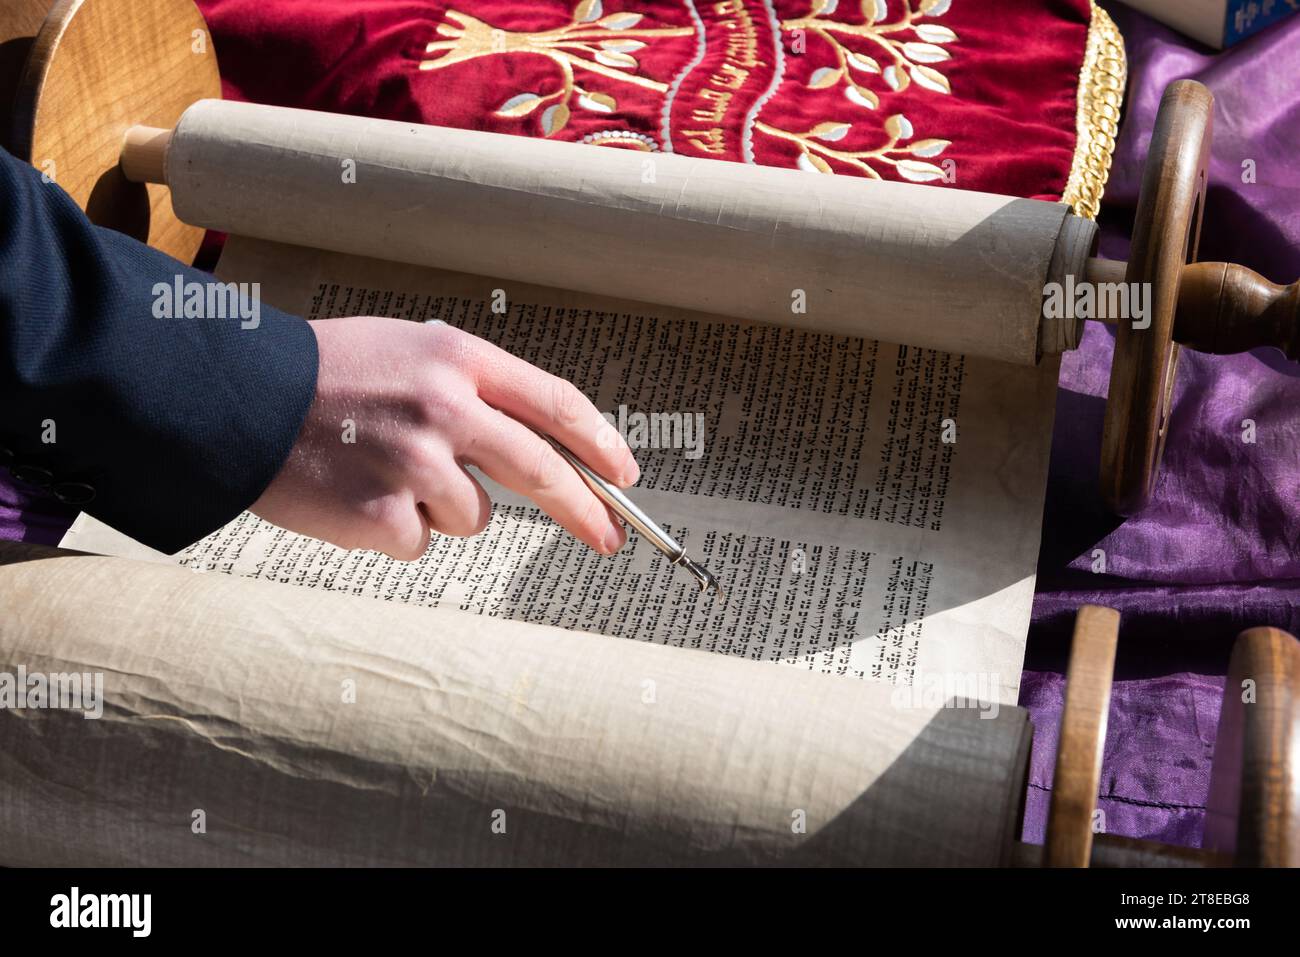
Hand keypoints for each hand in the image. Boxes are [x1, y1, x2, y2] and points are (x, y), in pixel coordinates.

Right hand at [251, 317, 638, 559]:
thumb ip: (477, 391)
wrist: (238, 398)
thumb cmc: (330, 375)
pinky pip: (421, 540)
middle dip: (587, 511)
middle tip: (610, 538)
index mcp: (460, 361)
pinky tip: (358, 495)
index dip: (601, 444)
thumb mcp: (412, 352)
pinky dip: (397, 529)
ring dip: (443, 508)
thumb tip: (543, 449)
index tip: (625, 475)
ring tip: (384, 472)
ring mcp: (416, 464)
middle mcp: (448, 409)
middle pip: (544, 471)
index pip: (556, 404)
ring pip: (474, 515)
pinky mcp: (383, 515)